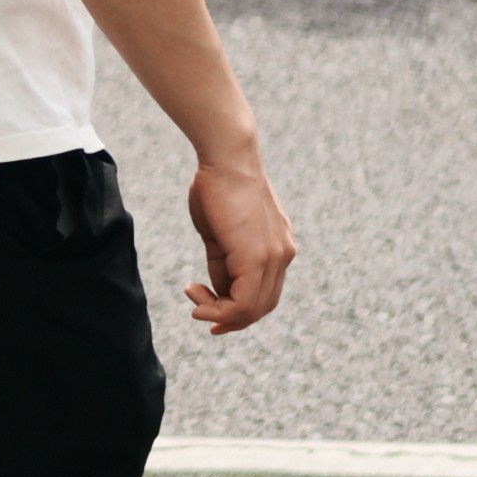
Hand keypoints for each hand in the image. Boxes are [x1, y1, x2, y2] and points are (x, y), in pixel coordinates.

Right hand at [177, 155, 293, 335]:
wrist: (226, 158)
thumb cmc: (217, 186)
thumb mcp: (221, 233)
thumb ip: (225, 262)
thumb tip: (219, 289)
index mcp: (279, 248)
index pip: (264, 293)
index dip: (238, 310)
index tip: (206, 307)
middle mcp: (283, 255)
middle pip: (261, 307)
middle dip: (228, 317)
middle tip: (198, 312)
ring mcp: (274, 258)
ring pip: (253, 309)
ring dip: (218, 313)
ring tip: (194, 301)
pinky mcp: (257, 258)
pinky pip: (243, 302)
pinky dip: (219, 310)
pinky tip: (196, 299)